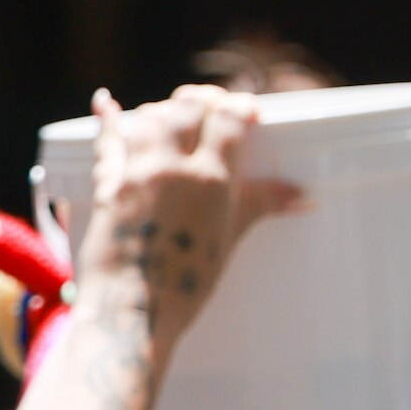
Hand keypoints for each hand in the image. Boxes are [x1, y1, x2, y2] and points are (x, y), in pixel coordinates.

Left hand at [77, 88, 298, 348]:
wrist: (134, 309)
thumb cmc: (188, 281)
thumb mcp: (231, 237)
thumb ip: (262, 204)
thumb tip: (305, 196)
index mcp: (211, 179)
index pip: (227, 118)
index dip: (239, 107)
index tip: (246, 111)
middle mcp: (172, 167)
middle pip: (187, 108)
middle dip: (203, 101)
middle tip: (211, 108)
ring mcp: (136, 173)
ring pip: (150, 118)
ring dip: (164, 110)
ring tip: (174, 116)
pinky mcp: (107, 185)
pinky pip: (106, 141)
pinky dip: (107, 118)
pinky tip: (105, 100)